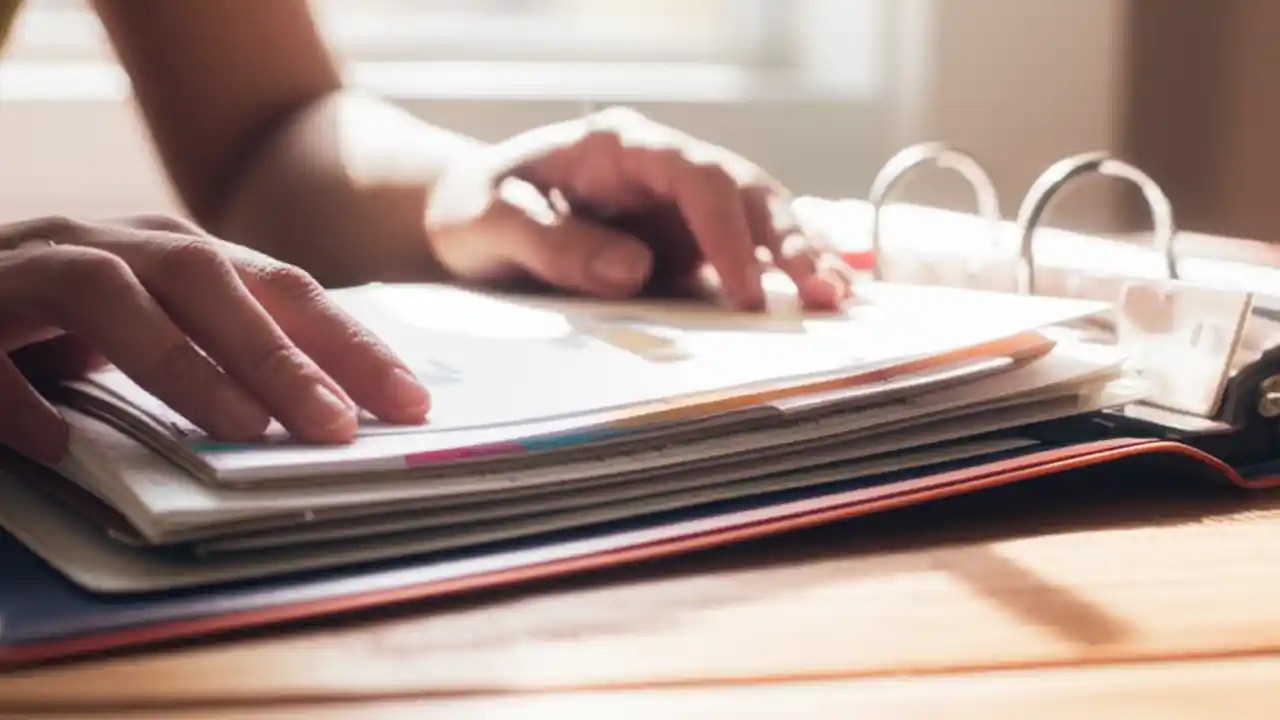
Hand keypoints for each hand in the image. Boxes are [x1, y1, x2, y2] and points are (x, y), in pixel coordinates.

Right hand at [0, 215, 429, 463]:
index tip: (410, 401)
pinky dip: (20, 399)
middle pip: (206, 279)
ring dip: (180, 362)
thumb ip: (232, 351)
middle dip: (277, 353)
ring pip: (109, 296)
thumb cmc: (70, 317)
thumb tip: (334, 408)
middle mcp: (114, 246)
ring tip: (242, 428)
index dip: (347, 341)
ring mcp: (31, 268)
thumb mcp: (164, 324)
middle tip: (336, 426)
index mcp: (177, 251)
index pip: (282, 288)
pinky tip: (59, 446)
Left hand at [425, 107, 851, 310]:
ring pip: (756, 219)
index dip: (726, 233)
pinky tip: (813, 301)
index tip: (744, 292)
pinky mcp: (684, 245)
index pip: (695, 178)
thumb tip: (636, 271)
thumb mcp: (491, 222)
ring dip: (799, 256)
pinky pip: (741, 254)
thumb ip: (553, 243)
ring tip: (839, 300)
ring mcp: (679, 207)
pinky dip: (779, 275)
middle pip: (743, 191)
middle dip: (788, 240)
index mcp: (620, 146)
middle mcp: (663, 169)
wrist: (470, 220)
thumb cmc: (475, 210)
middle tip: (826, 292)